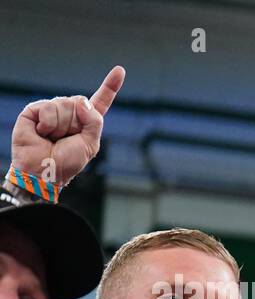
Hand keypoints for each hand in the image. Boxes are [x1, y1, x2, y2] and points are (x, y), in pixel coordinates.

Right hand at [12, 65, 123, 185]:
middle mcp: (69, 113)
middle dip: (76, 122)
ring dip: (61, 125)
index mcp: (86, 122)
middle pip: (80, 101)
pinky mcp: (34, 110)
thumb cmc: (66, 163)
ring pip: (65, 103)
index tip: (120, 70)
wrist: (43, 172)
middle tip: (65, 139)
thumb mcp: (90, 145)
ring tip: (52, 138)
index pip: (100, 101)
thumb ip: (94, 122)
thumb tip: (82, 101)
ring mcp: (51, 110)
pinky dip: (48, 123)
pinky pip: (48, 107)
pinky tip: (42, 132)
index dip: (110, 86)